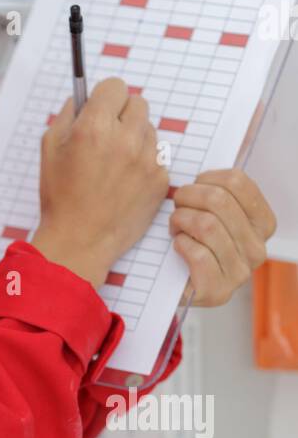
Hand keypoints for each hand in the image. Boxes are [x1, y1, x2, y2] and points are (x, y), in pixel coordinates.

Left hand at [169, 168, 276, 307]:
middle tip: (177, 205)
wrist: (174, 281)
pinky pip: (197, 253)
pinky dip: (180, 244)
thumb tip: (215, 146)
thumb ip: (216, 185)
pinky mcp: (218, 290)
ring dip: (180, 220)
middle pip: (219, 200)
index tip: (195, 186)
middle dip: (187, 197)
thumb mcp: (210, 208)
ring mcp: (240, 272)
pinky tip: (178, 246)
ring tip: (176, 226)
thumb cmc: (192, 237)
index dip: (207, 178)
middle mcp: (257, 248)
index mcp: (262, 223)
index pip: (238, 181)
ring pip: (207, 225)